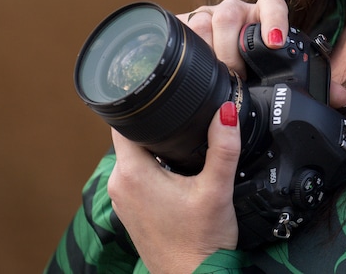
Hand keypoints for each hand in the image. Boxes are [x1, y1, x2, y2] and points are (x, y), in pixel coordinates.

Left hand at [108, 102, 241, 272]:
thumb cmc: (200, 242)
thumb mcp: (217, 189)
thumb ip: (223, 147)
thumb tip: (226, 112)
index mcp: (133, 174)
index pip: (124, 124)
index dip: (144, 108)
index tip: (164, 102)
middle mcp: (119, 185)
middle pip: (131, 139)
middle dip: (155, 130)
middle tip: (184, 130)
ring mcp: (122, 200)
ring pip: (135, 158)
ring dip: (155, 151)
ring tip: (182, 153)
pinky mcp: (130, 211)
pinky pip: (136, 178)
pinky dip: (153, 171)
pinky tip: (176, 177)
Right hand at [180, 0, 345, 108]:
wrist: (212, 59)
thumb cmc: (252, 67)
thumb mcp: (281, 74)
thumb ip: (312, 84)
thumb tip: (345, 96)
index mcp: (263, 18)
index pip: (271, 4)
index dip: (273, 20)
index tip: (274, 41)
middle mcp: (235, 12)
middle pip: (230, 13)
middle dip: (231, 47)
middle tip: (236, 75)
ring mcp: (207, 17)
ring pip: (203, 21)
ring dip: (208, 50)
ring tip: (214, 76)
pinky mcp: (183, 26)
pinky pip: (180, 29)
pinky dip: (184, 50)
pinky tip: (186, 68)